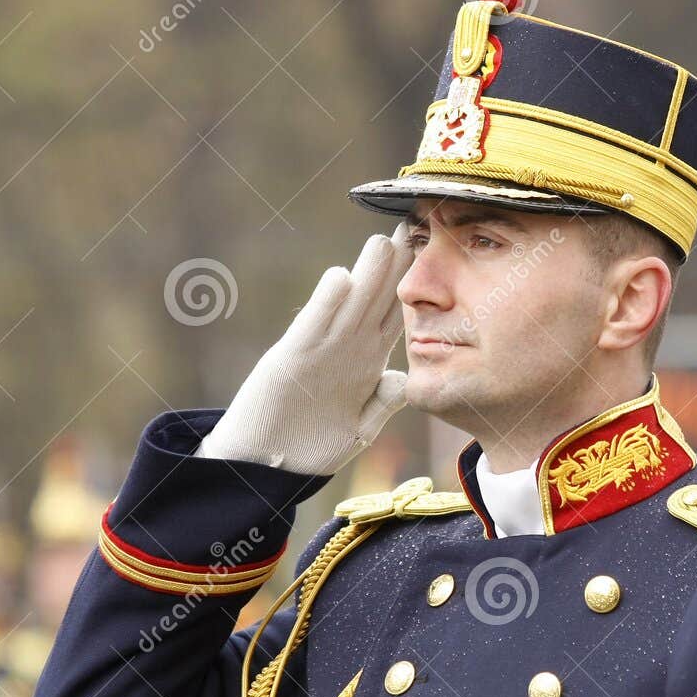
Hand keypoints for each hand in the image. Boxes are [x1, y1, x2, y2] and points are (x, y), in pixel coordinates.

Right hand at [196, 226, 412, 474]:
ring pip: (348, 306)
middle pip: (374, 302)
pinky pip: (312, 328)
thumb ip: (382, 403)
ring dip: (366, 275)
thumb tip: (405, 378)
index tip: (434, 260)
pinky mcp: (289, 360)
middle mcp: (344, 351)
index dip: (413, 291)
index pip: (394, 318)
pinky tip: (341, 279)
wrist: (263, 466)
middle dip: (393, 268)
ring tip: (384, 241)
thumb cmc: (309, 446)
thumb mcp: (358, 428)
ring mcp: (317, 352)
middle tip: (413, 230)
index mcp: (365, 364)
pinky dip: (325, 304)